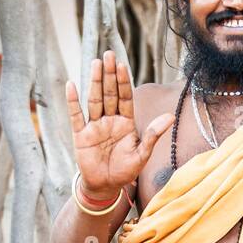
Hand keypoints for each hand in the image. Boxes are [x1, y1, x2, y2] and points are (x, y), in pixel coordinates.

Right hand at [65, 51, 173, 196]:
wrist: (106, 187)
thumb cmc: (125, 171)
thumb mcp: (142, 154)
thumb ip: (153, 134)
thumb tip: (171, 117)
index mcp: (125, 122)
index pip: (125, 97)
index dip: (123, 82)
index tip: (122, 65)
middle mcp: (109, 120)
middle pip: (109, 93)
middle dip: (109, 75)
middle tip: (108, 55)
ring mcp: (94, 126)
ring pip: (94, 100)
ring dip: (94, 82)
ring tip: (95, 63)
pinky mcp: (81, 135)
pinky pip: (76, 116)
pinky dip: (73, 101)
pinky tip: (71, 85)